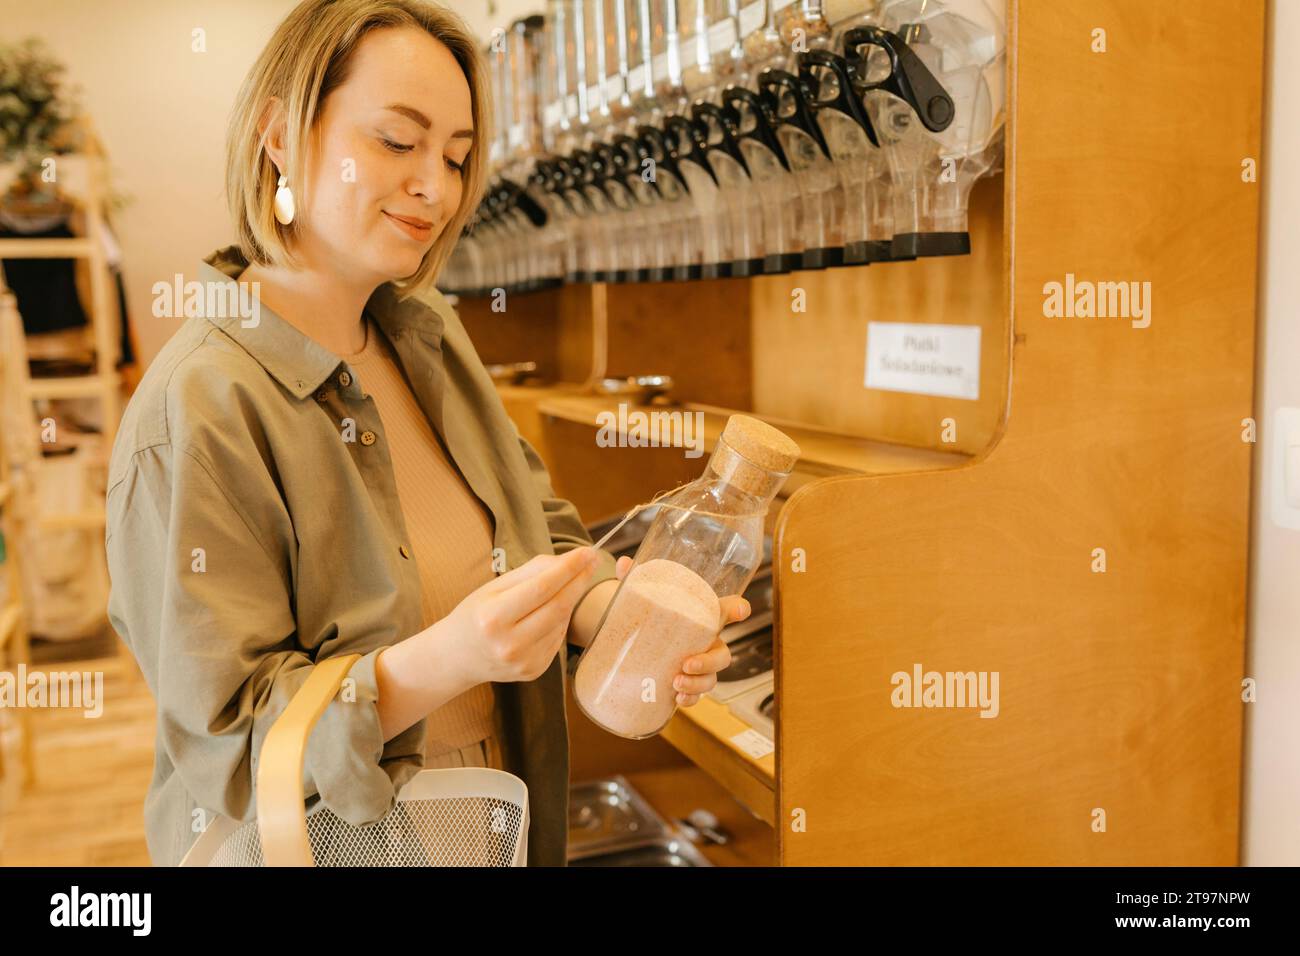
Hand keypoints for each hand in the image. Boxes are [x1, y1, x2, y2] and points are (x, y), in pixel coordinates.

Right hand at [445, 547, 600, 684]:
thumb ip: (531, 572)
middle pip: (559, 606)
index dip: (569, 568)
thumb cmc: (475, 615)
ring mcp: (524, 662)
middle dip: (580, 580)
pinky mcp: (534, 670)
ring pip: (561, 621)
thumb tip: (569, 560)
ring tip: (563, 586)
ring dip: (569, 599)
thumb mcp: (493, 587)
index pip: (542, 587)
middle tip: (593, 560)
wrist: (456, 658)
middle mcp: (509, 644)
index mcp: (493, 618)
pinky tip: (549, 613)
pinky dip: (560, 620)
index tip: (587, 552)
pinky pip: (557, 638)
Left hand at [612, 556, 747, 707]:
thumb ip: (633, 580)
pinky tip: (678, 699)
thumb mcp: (640, 599)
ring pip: (712, 678)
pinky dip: (691, 699)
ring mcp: (698, 666)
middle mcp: (704, 643)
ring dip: (699, 683)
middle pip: (723, 653)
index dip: (738, 608)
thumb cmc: (648, 617)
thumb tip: (624, 563)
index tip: (741, 609)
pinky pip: (698, 696)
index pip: (726, 610)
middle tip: (686, 664)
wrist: (634, 643)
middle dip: (709, 661)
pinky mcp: (686, 684)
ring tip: (676, 684)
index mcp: (700, 619)